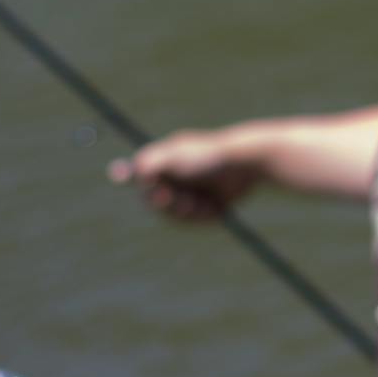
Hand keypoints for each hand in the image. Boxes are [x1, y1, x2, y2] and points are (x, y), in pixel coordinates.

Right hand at [107, 128, 261, 222]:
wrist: (248, 163)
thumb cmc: (209, 156)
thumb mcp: (175, 157)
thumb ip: (150, 163)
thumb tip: (129, 171)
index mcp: (167, 160)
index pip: (142, 176)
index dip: (138, 183)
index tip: (130, 180)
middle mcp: (178, 175)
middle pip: (157, 203)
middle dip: (169, 205)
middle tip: (179, 201)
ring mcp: (194, 191)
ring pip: (177, 216)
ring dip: (189, 212)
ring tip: (203, 202)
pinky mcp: (209, 204)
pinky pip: (198, 220)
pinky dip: (205, 215)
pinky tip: (217, 205)